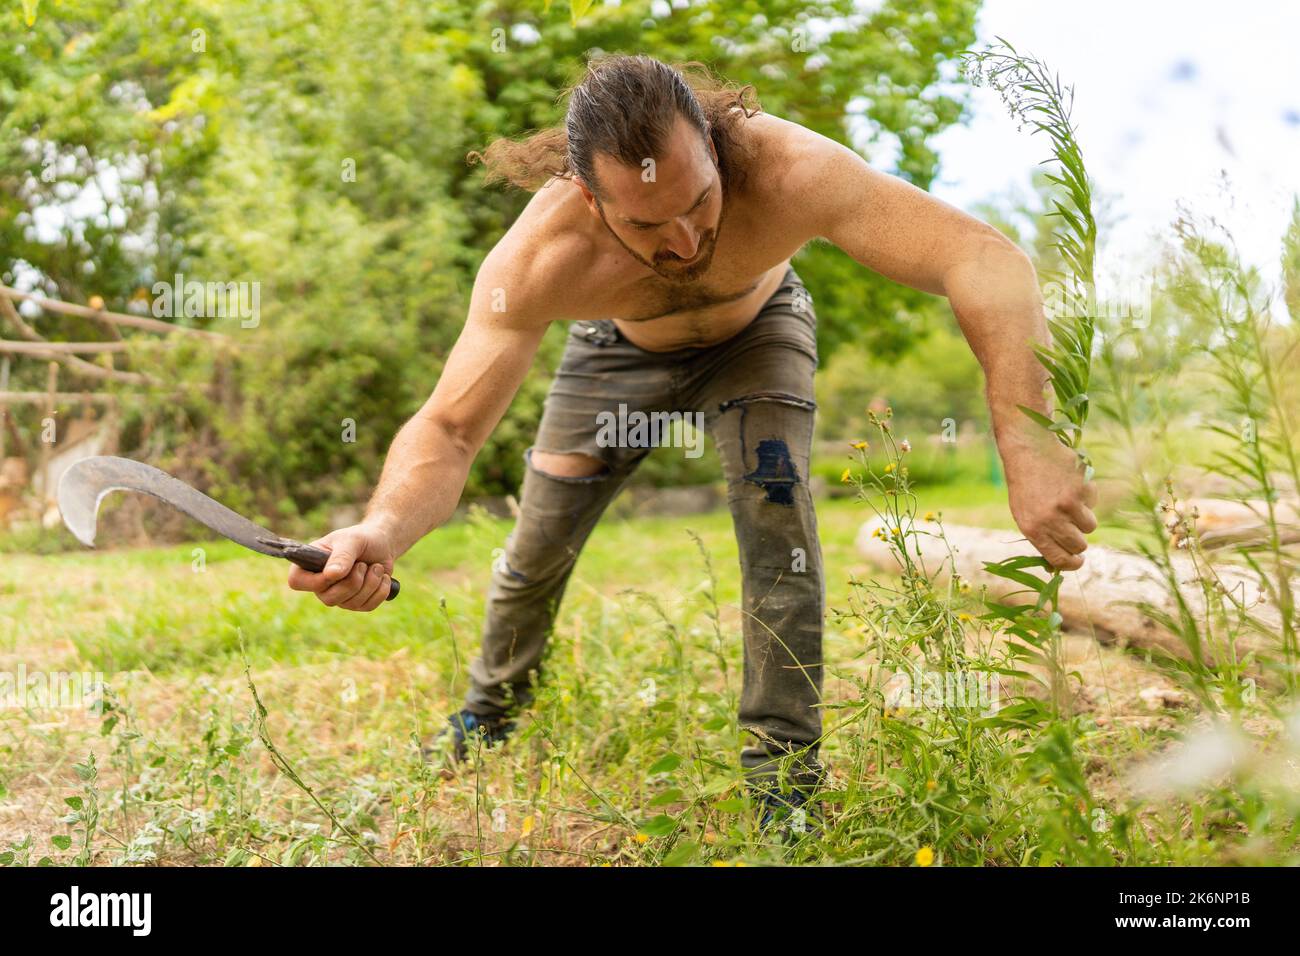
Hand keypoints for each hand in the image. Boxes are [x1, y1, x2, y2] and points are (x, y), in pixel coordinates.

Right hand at [287, 522, 396, 610]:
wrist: (382, 544)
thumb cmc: (362, 539)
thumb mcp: (352, 541)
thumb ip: (341, 556)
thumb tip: (331, 575)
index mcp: (310, 565)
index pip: (297, 582)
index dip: (317, 581)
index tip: (337, 571)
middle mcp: (320, 584)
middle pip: (329, 599)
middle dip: (353, 582)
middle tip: (363, 564)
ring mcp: (338, 596)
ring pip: (351, 604)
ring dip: (370, 583)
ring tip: (375, 567)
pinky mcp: (357, 602)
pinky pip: (367, 606)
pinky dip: (380, 590)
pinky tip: (382, 577)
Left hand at [1002, 437, 1097, 570]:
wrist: (1028, 449)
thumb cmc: (1025, 485)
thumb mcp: (1023, 514)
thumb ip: (1041, 538)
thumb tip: (1057, 565)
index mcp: (1032, 529)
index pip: (1060, 559)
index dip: (1072, 563)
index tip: (1078, 561)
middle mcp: (1050, 519)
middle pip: (1079, 545)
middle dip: (1078, 540)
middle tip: (1071, 528)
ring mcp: (1068, 504)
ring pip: (1090, 526)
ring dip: (1082, 517)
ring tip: (1067, 502)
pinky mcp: (1083, 489)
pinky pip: (1093, 503)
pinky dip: (1085, 497)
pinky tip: (1069, 484)